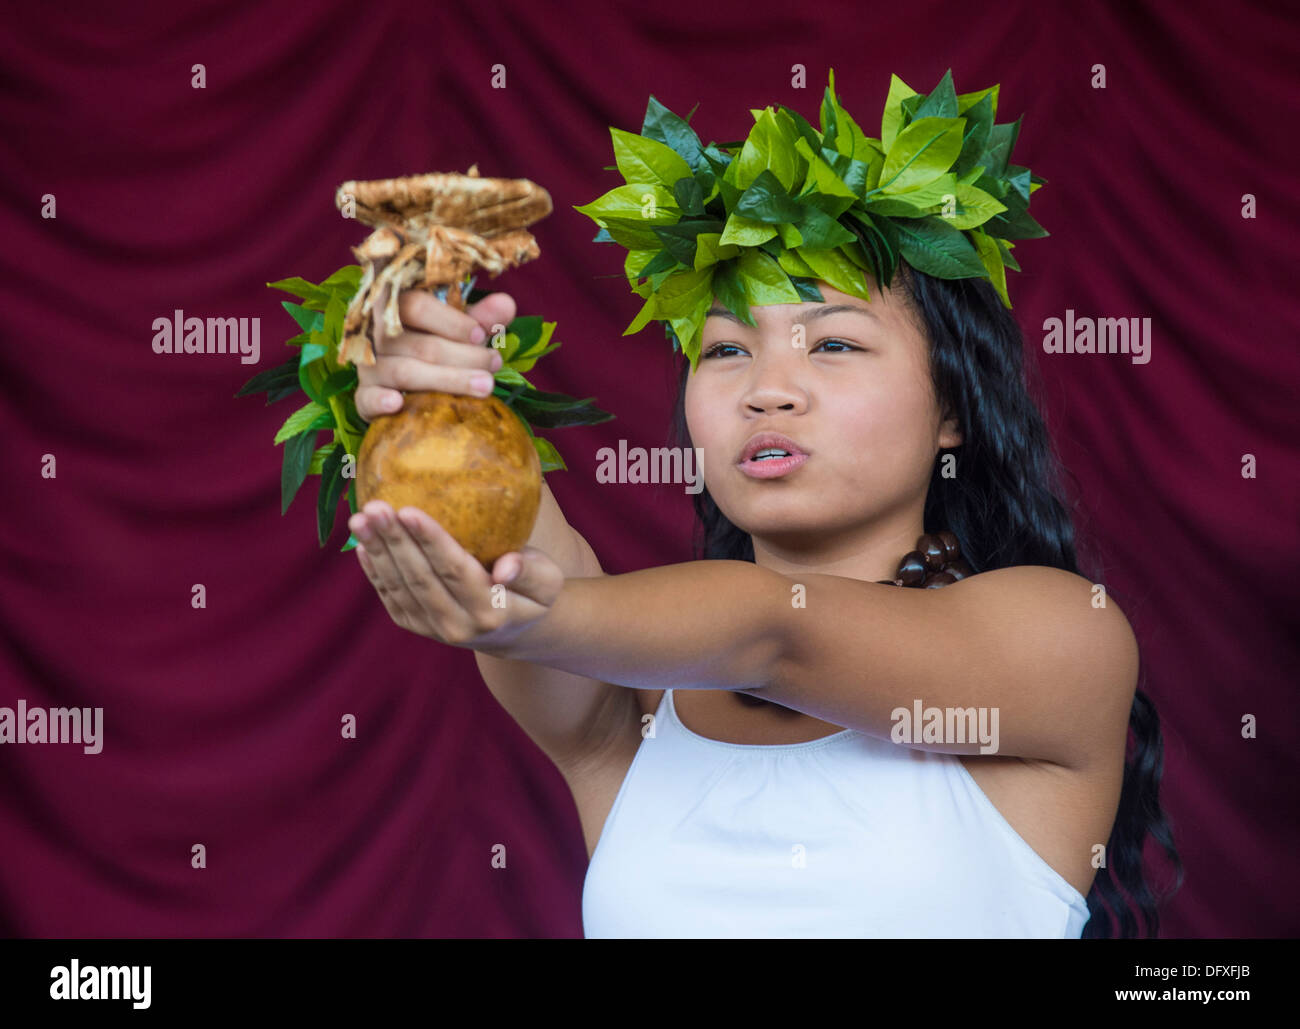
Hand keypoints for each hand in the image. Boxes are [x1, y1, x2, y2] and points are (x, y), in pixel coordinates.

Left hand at [350, 500, 563, 654]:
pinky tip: (362, 543)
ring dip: (377, 551)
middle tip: (374, 507)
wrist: (512, 630)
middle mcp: (458, 626)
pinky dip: (374, 570)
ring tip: (360, 519)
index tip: (408, 510)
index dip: (430, 540)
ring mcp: (433, 629)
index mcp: (491, 611)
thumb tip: (505, 567)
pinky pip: (390, 597)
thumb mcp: (547, 580)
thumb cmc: (532, 591)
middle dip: (394, 541)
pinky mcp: (416, 626)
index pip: (455, 571)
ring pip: (399, 587)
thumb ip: (530, 572)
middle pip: (420, 578)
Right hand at [354, 285, 514, 420]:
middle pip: (420, 344)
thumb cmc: (434, 345)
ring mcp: (368, 366)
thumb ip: (479, 318)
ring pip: (405, 371)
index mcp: (394, 307)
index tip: (482, 335)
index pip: (417, 306)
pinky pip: (366, 398)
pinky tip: (398, 404)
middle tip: (494, 364)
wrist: (401, 382)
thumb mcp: (457, 329)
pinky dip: (380, 401)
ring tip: (485, 387)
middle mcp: (375, 334)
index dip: (452, 322)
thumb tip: (506, 303)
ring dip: (448, 380)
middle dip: (464, 356)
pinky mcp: (363, 396)